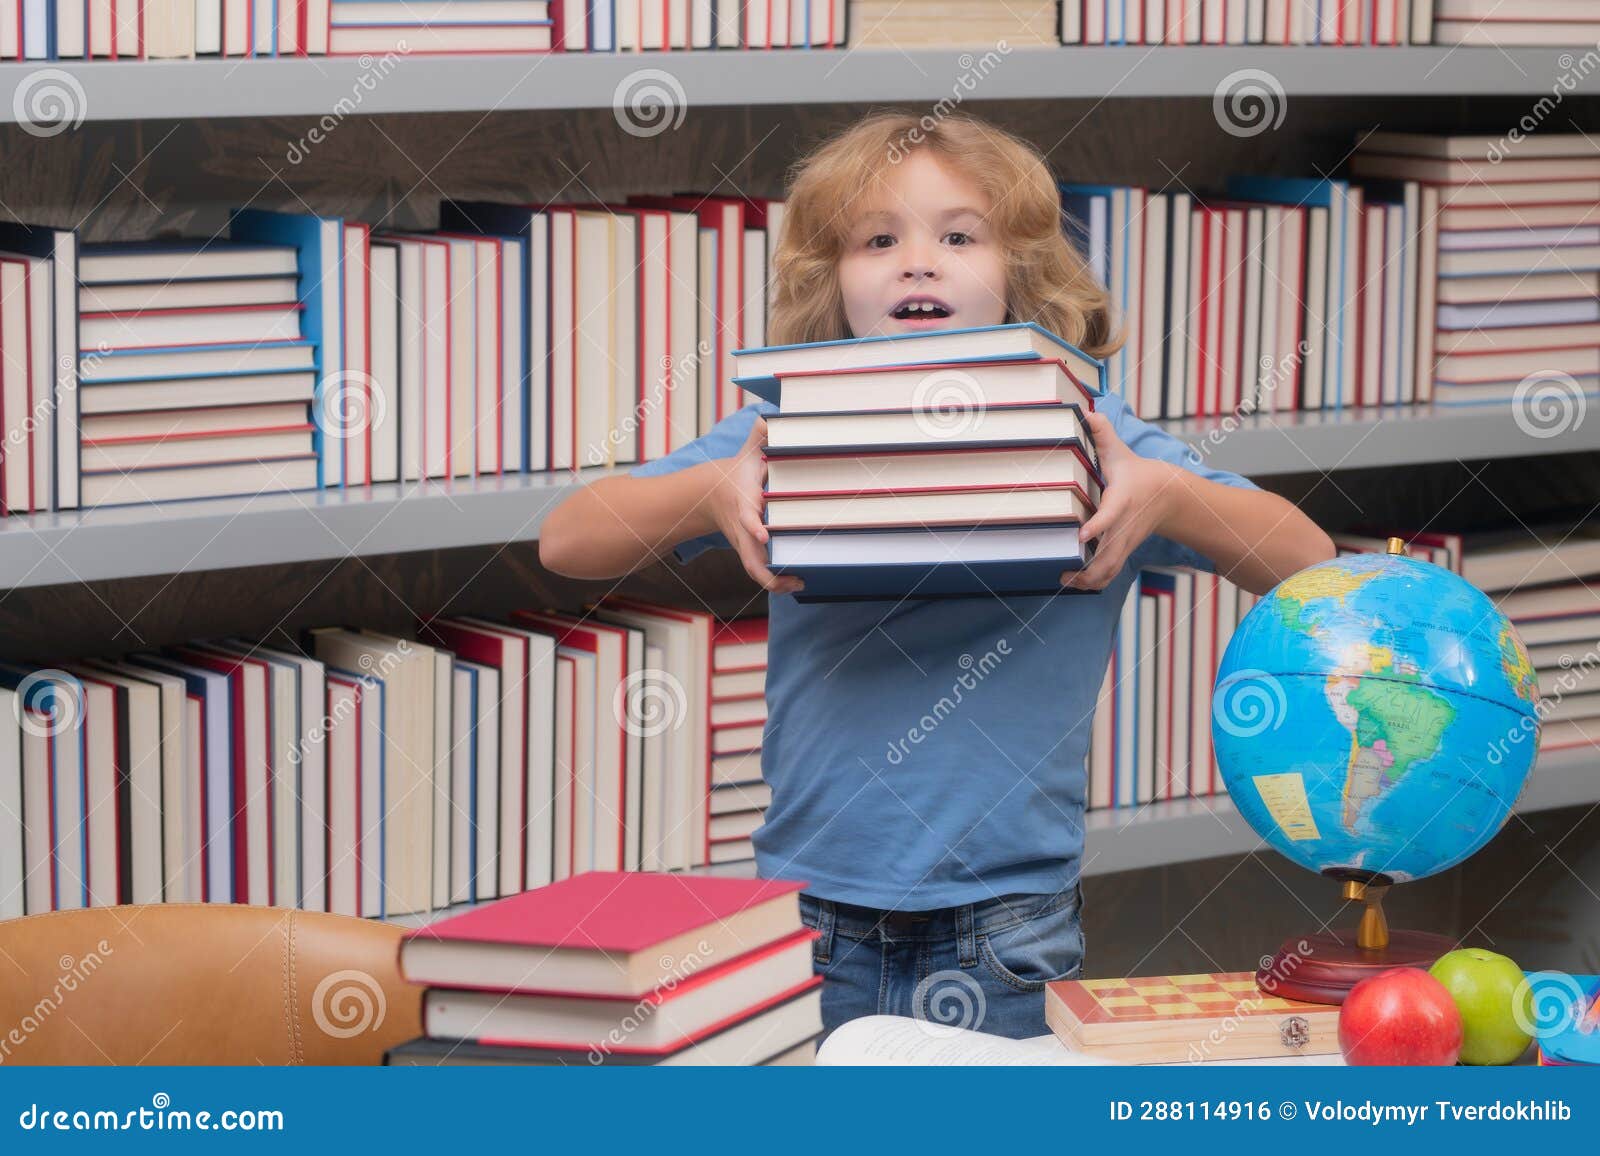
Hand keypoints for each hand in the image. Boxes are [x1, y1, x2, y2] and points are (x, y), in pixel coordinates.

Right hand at [705, 415, 803, 595]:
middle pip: (749, 556)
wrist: (711, 494)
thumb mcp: (748, 451)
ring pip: (754, 570)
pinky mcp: (750, 552)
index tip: (762, 533)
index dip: (753, 525)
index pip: (746, 517)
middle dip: (766, 569)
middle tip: (793, 574)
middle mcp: (742, 528)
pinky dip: (777, 580)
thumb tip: (770, 416)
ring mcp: (745, 543)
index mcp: (743, 502)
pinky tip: (798, 579)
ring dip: (775, 581)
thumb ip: (761, 434)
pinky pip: (760, 572)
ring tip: (800, 581)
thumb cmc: (738, 472)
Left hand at [1061, 410, 1181, 591]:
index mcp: (1122, 500)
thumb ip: (1102, 433)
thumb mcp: (1121, 451)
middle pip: (1108, 556)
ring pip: (1109, 571)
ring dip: (1087, 581)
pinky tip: (1075, 581)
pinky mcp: (1124, 551)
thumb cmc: (1138, 473)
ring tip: (1064, 579)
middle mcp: (1123, 526)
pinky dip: (1094, 582)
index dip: (1098, 526)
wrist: (1171, 495)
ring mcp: (1125, 542)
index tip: (1082, 535)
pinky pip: (1110, 573)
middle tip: (1061, 570)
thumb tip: (1085, 411)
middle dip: (1086, 569)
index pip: (1111, 515)